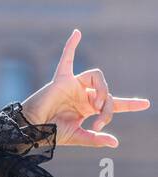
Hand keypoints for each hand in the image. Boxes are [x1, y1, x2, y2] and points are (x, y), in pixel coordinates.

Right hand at [21, 29, 148, 147]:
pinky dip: (71, 45)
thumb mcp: (77, 137)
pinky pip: (67, 59)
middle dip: (108, 109)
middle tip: (100, 122)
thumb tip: (116, 143)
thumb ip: (95, 139)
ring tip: (96, 106)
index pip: (112, 103)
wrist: (32, 130)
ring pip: (98, 77)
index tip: (145, 104)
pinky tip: (77, 33)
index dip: (129, 104)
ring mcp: (73, 85)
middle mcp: (82, 95)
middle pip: (106, 94)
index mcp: (86, 108)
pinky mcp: (61, 79)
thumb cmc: (50, 134)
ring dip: (102, 91)